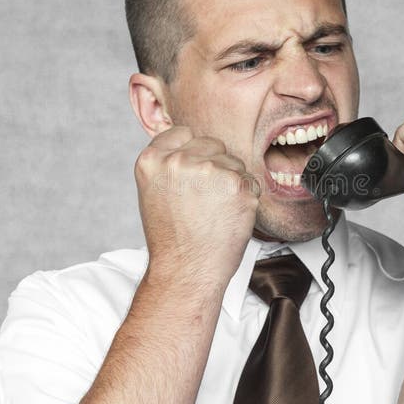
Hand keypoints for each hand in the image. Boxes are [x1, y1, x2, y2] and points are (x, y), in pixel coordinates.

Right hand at [134, 126, 260, 285]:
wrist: (186, 270)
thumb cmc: (171, 237)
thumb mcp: (153, 191)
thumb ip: (168, 163)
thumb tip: (192, 143)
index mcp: (152, 159)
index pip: (184, 133)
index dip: (192, 153)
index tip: (191, 176)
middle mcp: (179, 160)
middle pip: (212, 143)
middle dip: (214, 165)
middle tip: (203, 200)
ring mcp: (209, 170)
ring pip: (234, 162)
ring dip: (231, 183)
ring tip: (214, 211)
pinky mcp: (237, 184)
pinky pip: (250, 180)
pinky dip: (246, 197)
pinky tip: (228, 216)